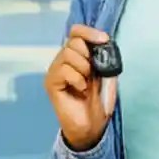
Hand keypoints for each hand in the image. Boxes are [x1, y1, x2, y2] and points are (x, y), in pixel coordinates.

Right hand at [44, 24, 116, 150]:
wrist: (92, 127)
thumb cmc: (99, 102)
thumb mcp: (107, 75)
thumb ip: (104, 57)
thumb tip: (103, 42)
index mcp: (77, 55)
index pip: (76, 31)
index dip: (89, 32)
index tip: (104, 39)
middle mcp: (63, 60)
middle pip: (74, 41)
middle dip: (89, 56)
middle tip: (92, 74)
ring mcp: (55, 71)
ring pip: (68, 54)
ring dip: (84, 69)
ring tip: (86, 85)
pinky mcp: (51, 83)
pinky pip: (64, 70)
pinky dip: (77, 79)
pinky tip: (81, 90)